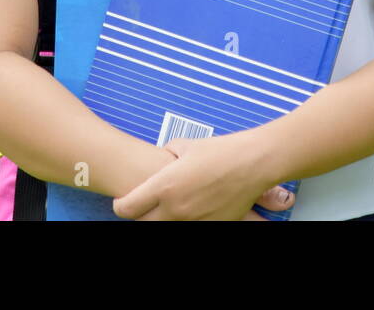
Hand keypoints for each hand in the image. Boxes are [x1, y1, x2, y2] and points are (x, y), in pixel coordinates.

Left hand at [113, 133, 292, 220]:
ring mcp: (194, 221)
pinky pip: (189, 228)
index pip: (128, 208)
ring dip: (163, 218)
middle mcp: (176, 208)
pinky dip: (185, 221)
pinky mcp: (212, 226)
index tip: (121, 202)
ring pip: (165, 228)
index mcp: (164, 186)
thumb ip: (167, 154)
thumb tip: (162, 158)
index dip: (120, 205)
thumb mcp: (185, 145)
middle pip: (143, 224)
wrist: (253, 163)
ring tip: (170, 205)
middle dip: (140, 216)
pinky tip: (191, 210)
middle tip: (142, 207)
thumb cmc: (220, 150)